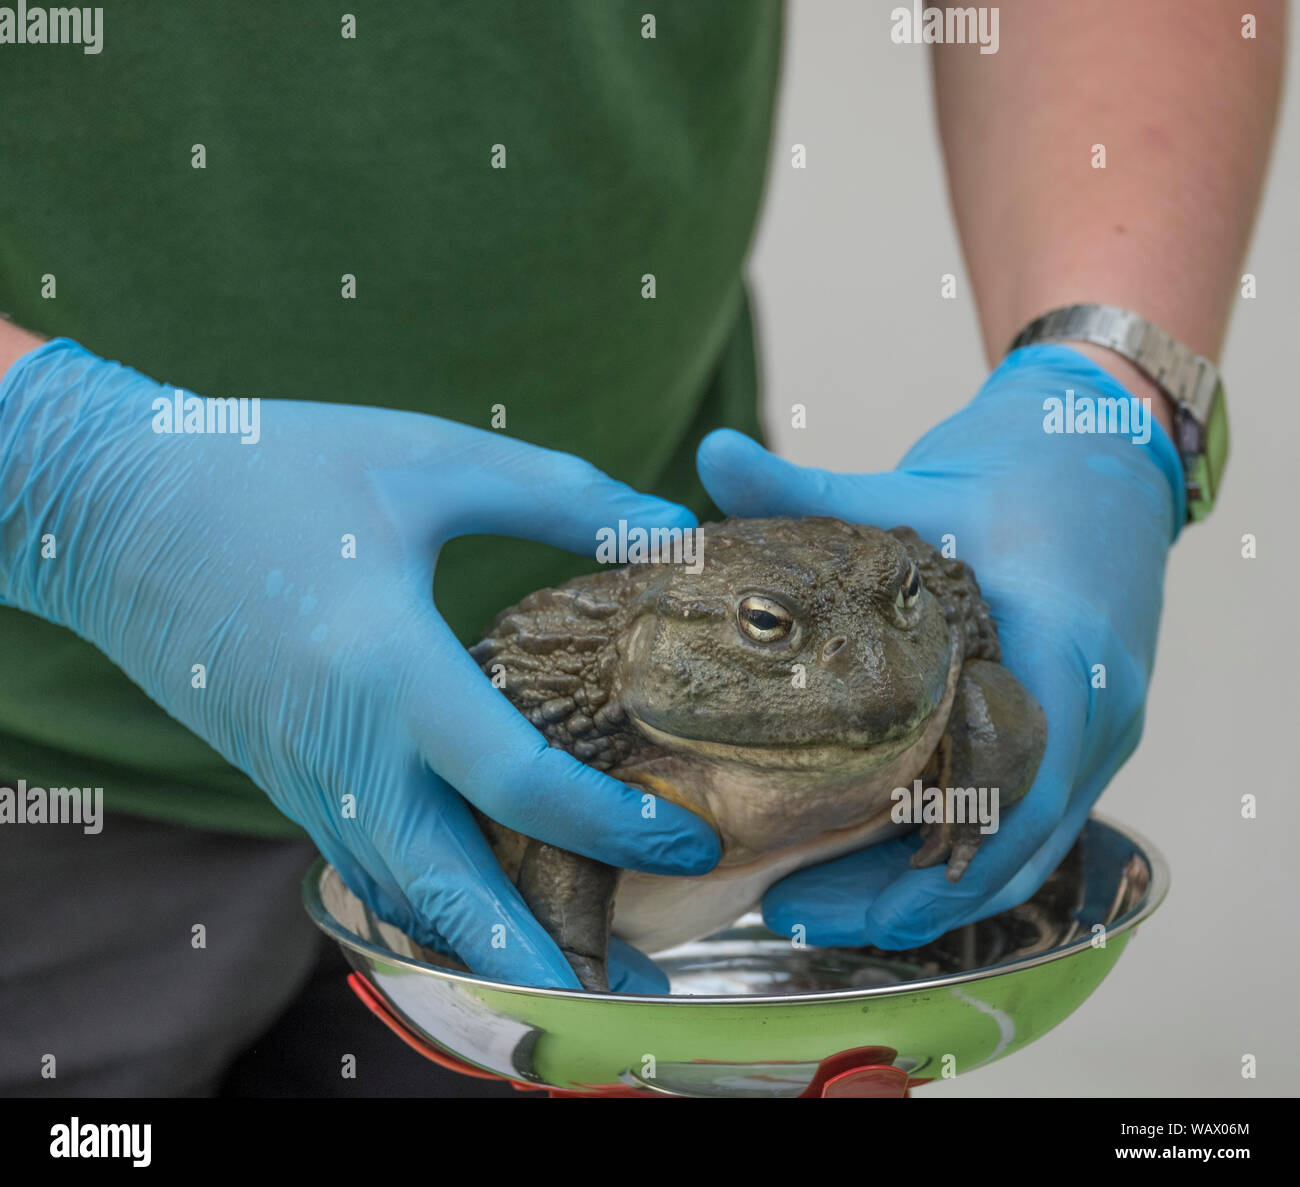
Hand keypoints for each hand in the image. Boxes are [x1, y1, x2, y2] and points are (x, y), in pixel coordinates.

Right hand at [0, 339, 719, 987]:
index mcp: (386, 665)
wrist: (114, 504)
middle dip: (541, 960)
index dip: (612, 823)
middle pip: (448, 895)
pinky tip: (484, 906)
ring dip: (488, 950)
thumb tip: (673, 528)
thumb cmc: (278, 467)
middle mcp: (344, 746)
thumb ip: (558, 495)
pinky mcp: (284, 776)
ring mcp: (304, 773)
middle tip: (631, 997)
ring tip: (578, 976)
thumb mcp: (429, 460)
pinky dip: (430, 908)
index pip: (517, 781)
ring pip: (404, 898)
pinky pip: (366, 866)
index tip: (688, 842)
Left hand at [696, 343, 1183, 947]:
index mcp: (1066, 649)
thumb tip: (713, 454)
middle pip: (1007, 845)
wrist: (1106, 455)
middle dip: (904, 899)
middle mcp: (1096, 709)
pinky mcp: (1078, 735)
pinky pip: (1021, 819)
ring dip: (923, 888)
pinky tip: (869, 858)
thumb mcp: (915, 486)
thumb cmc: (1020, 474)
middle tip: (790, 913)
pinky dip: (951, 849)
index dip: (933, 865)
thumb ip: (809, 488)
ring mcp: (1097, 729)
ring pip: (1015, 846)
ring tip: (813, 902)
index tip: (839, 899)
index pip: (1012, 790)